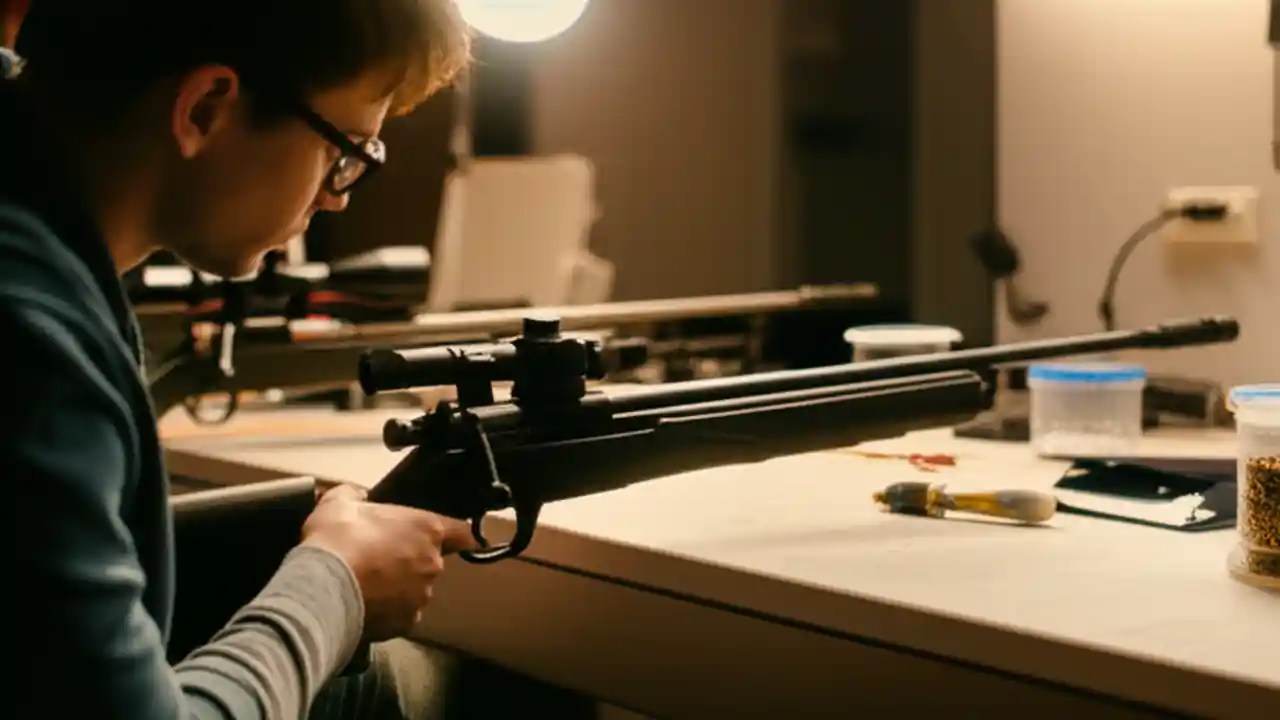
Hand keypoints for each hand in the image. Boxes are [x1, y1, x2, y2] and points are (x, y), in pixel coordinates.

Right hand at [300, 483, 477, 641]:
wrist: (322, 589)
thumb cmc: (337, 540)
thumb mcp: (339, 503)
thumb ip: (353, 494)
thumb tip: (356, 495)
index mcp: (426, 529)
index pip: (462, 533)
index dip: (457, 535)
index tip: (450, 538)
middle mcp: (432, 563)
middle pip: (431, 560)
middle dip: (410, 560)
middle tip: (380, 558)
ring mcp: (421, 595)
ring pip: (416, 589)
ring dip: (399, 587)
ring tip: (367, 584)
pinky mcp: (406, 622)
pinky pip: (401, 614)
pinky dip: (387, 611)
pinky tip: (364, 604)